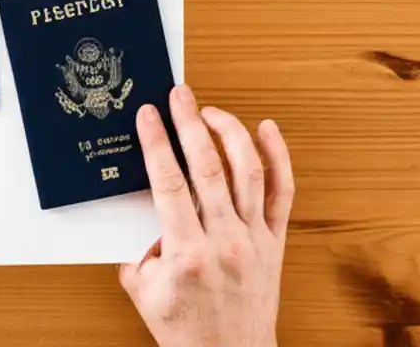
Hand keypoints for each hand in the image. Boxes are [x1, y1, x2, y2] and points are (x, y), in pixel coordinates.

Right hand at [119, 85, 294, 346]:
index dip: (157, 143)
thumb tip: (143, 205)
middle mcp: (225, 241)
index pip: (169, 183)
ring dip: (228, 132)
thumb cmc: (184, 329)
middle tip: (179, 95)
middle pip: (208, 167)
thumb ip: (138, 245)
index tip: (148, 116)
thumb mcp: (141, 289)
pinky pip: (281, 192)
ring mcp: (254, 239)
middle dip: (190, 124)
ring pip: (247, 171)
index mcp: (187, 253)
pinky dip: (278, 157)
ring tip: (210, 110)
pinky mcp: (274, 242)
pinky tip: (266, 129)